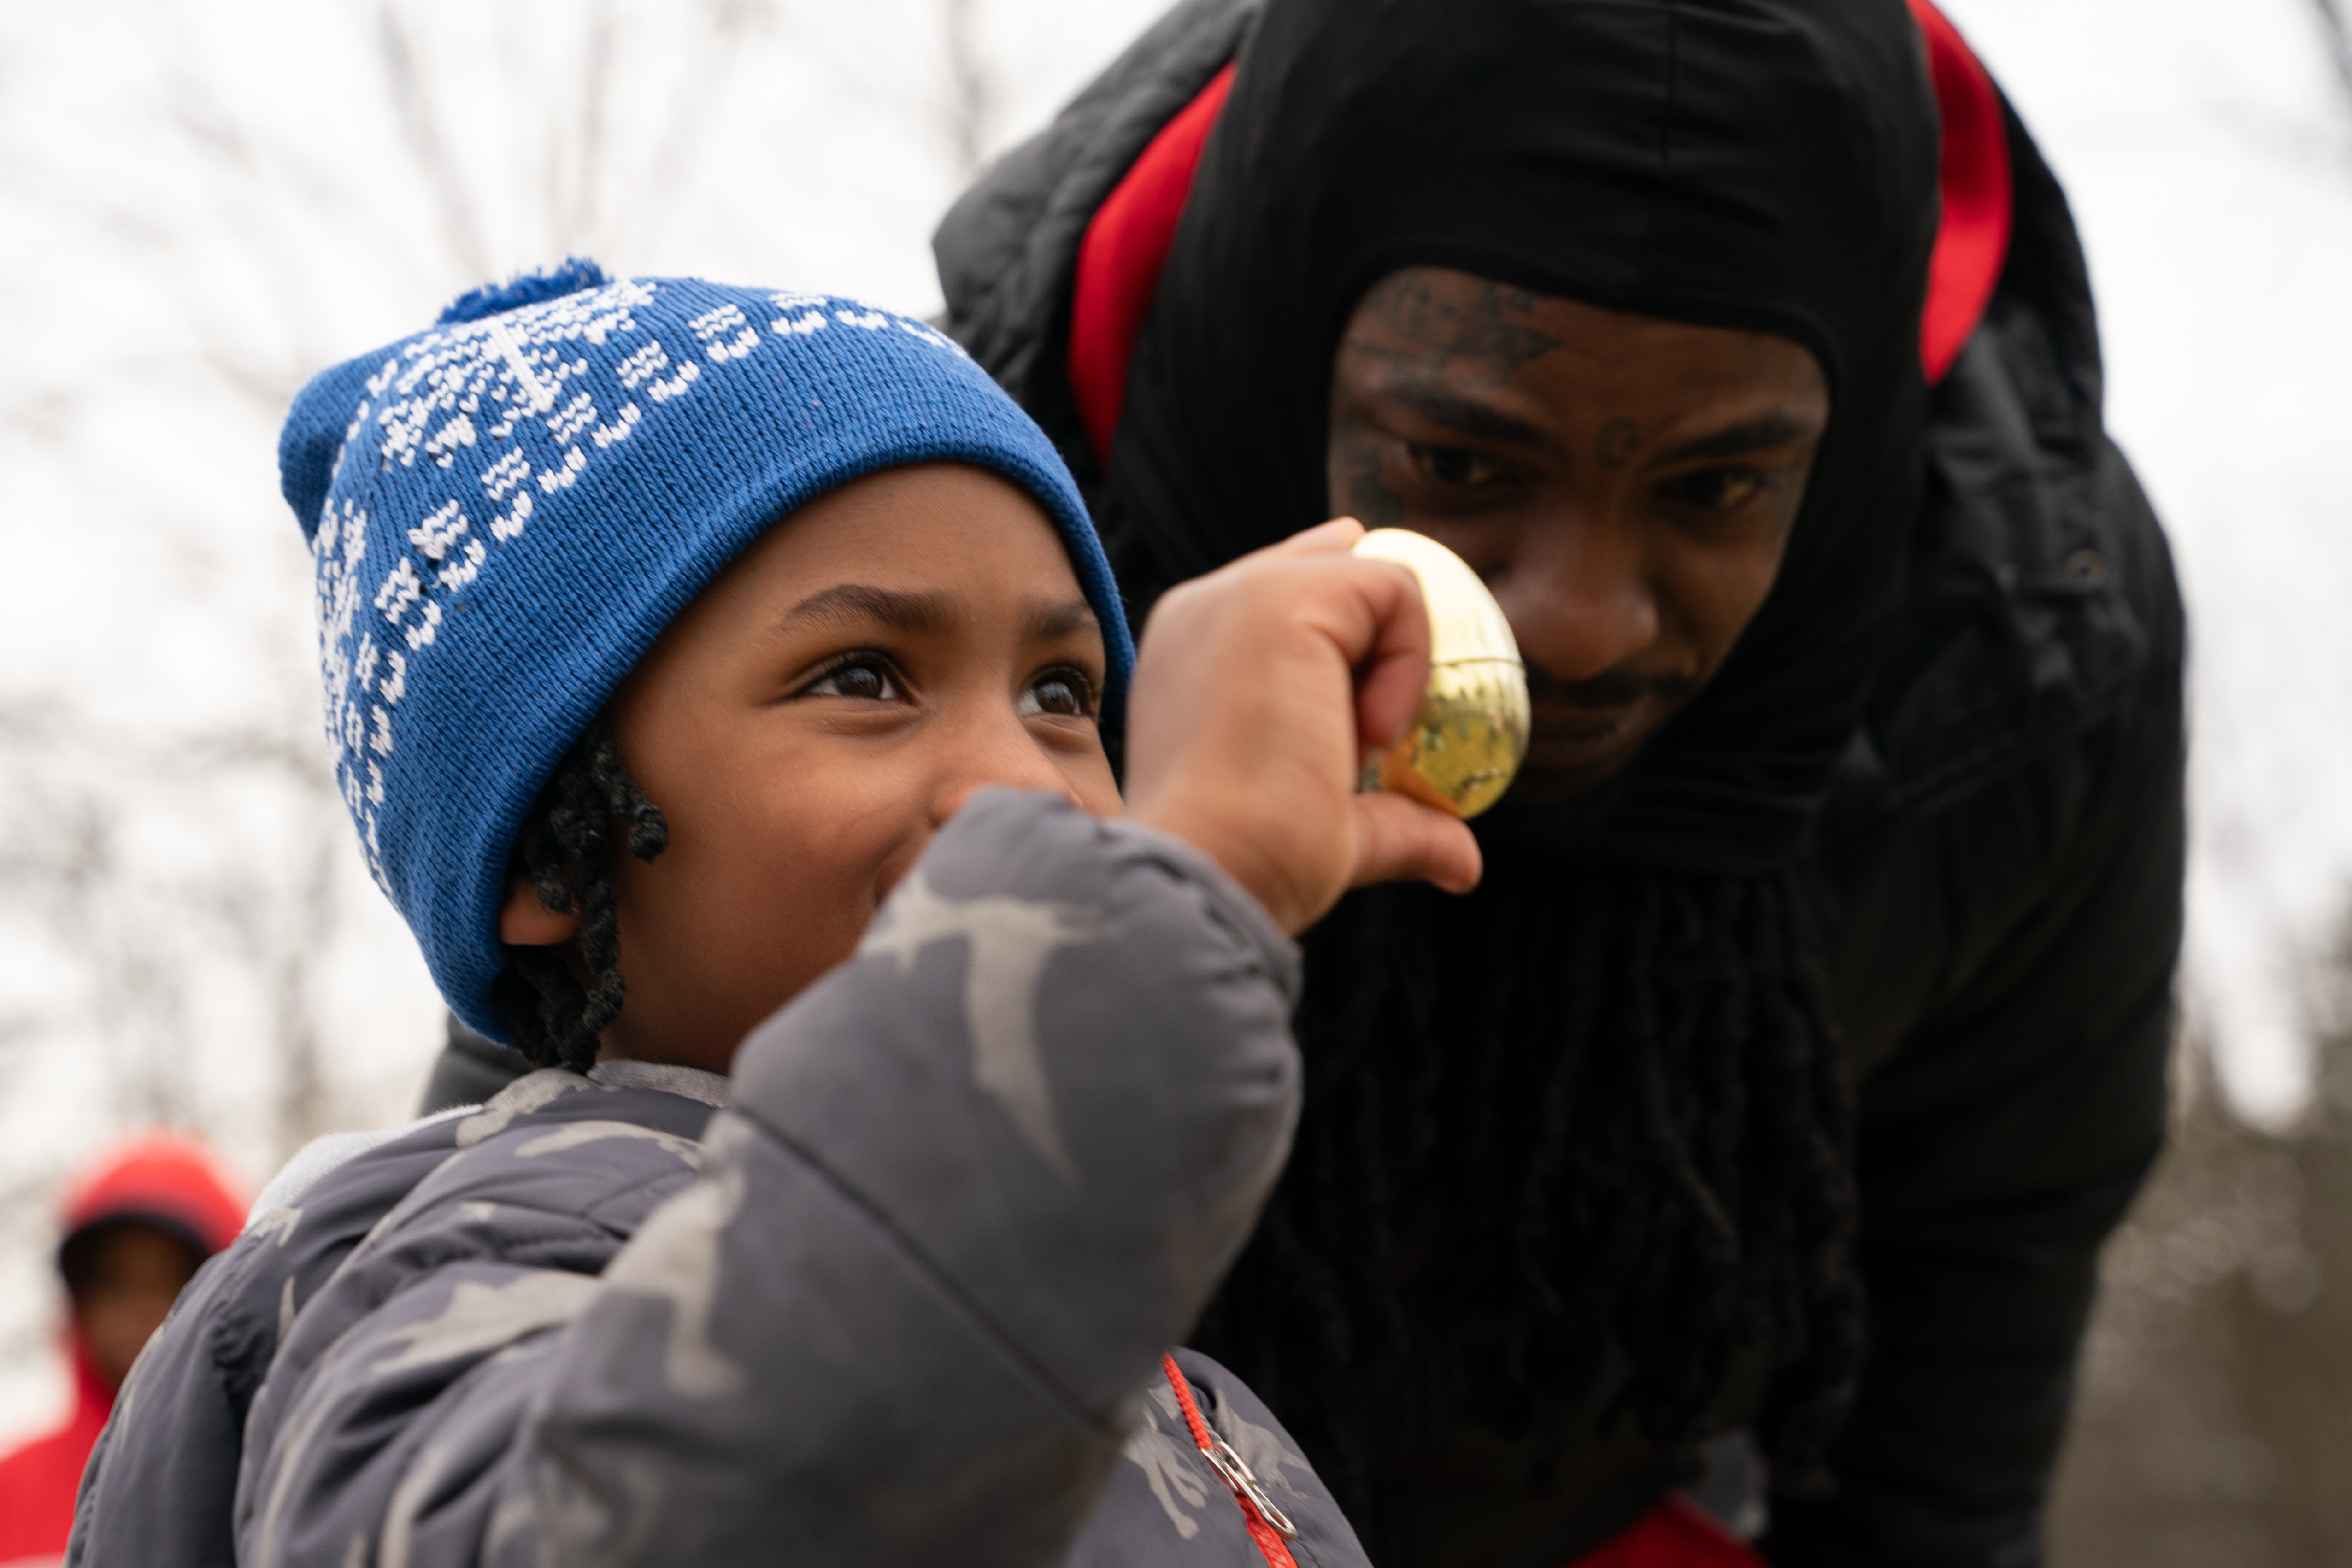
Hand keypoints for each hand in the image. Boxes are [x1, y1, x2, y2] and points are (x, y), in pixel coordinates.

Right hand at [1123, 518, 1483, 934]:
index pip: (1288, 588)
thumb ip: (1396, 822)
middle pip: (1329, 563)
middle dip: (1382, 632)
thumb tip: (1465, 863)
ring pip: (1366, 578)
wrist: (1210, 873)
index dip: (1354, 618)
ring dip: (1394, 661)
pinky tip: (1372, 729)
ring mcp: (1235, 594)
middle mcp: (1205, 611)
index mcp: (1195, 655)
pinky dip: (1409, 660)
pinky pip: (1393, 589)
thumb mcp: (1330, 828)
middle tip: (1384, 731)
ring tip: (1359, 743)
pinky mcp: (1279, 595)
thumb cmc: (1253, 864)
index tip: (1388, 686)